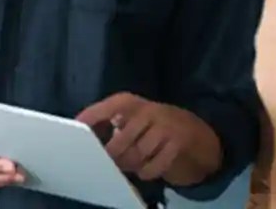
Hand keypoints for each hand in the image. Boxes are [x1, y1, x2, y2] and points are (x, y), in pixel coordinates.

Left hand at [76, 92, 220, 184]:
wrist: (199, 135)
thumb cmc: (156, 128)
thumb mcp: (135, 120)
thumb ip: (113, 124)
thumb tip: (86, 137)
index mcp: (132, 102)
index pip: (108, 107)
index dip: (91, 118)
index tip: (75, 129)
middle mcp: (148, 110)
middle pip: (120, 141)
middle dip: (113, 156)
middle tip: (112, 162)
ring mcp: (165, 126)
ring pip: (136, 155)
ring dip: (131, 165)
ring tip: (130, 165)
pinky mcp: (178, 143)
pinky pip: (154, 165)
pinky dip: (147, 172)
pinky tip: (146, 169)